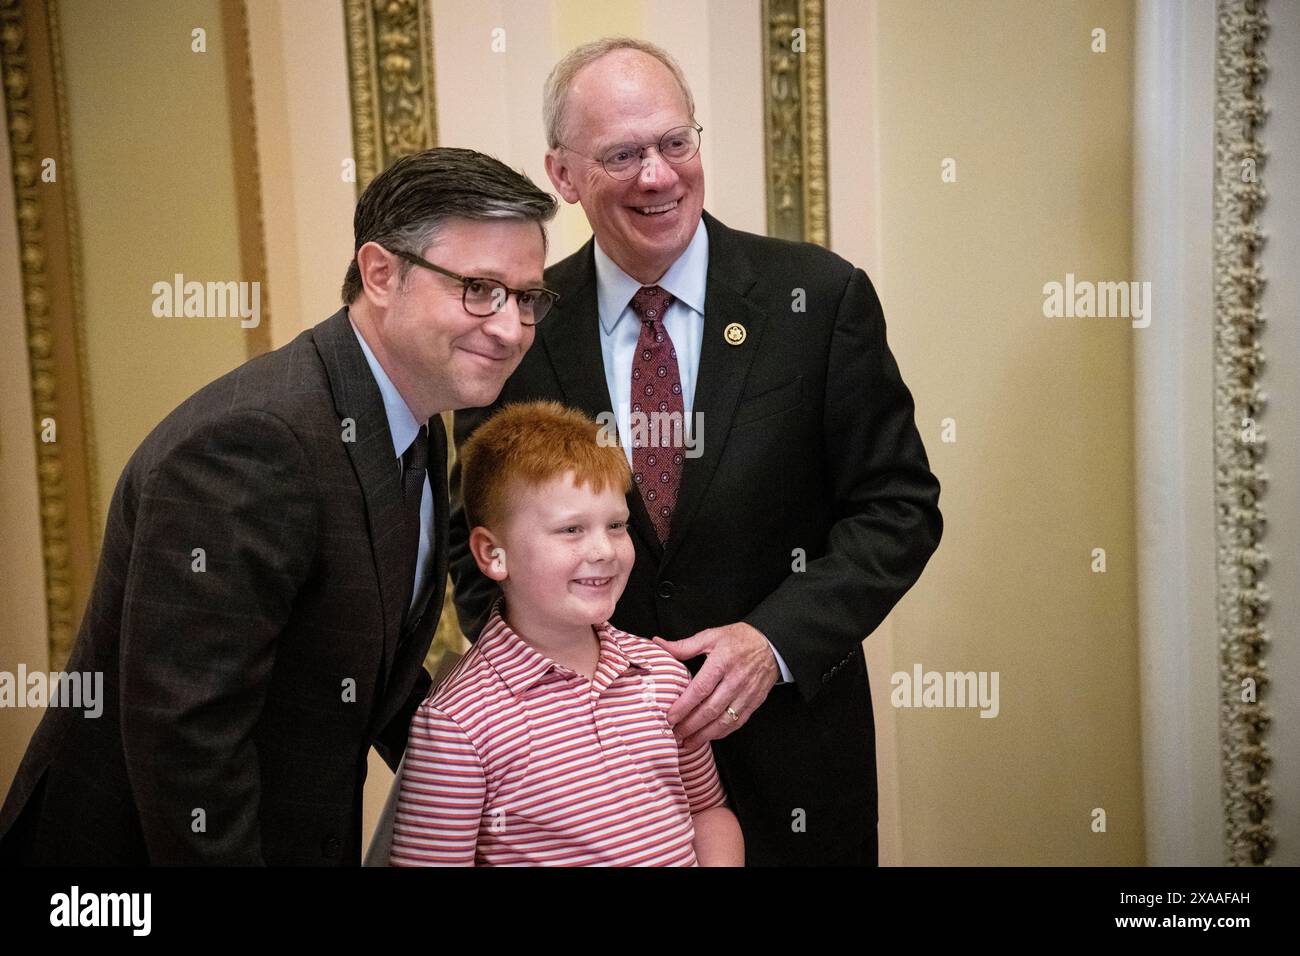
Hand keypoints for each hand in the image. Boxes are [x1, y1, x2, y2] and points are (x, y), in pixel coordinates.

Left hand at [653, 622, 779, 750]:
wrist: (771, 644)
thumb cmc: (739, 639)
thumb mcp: (711, 636)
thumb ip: (684, 645)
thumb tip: (659, 644)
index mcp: (722, 662)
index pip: (700, 689)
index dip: (684, 706)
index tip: (670, 717)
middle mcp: (735, 680)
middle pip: (710, 710)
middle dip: (690, 726)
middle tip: (674, 734)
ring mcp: (746, 694)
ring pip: (723, 721)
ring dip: (703, 735)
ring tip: (687, 742)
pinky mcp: (754, 703)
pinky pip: (736, 723)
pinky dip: (720, 733)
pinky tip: (707, 737)